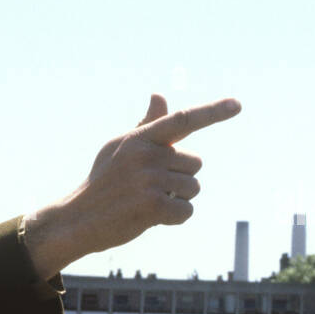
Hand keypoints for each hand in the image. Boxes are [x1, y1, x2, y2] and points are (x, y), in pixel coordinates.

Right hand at [24, 94, 240, 277]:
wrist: (78, 219)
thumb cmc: (103, 182)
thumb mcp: (120, 148)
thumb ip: (146, 125)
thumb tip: (159, 95)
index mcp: (140, 138)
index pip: (182, 120)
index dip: (212, 111)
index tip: (236, 104)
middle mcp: (146, 156)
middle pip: (195, 163)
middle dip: (181, 177)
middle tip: (151, 187)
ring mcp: (149, 181)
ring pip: (193, 188)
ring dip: (177, 199)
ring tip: (148, 202)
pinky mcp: (152, 207)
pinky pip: (186, 210)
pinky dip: (175, 218)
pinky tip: (152, 217)